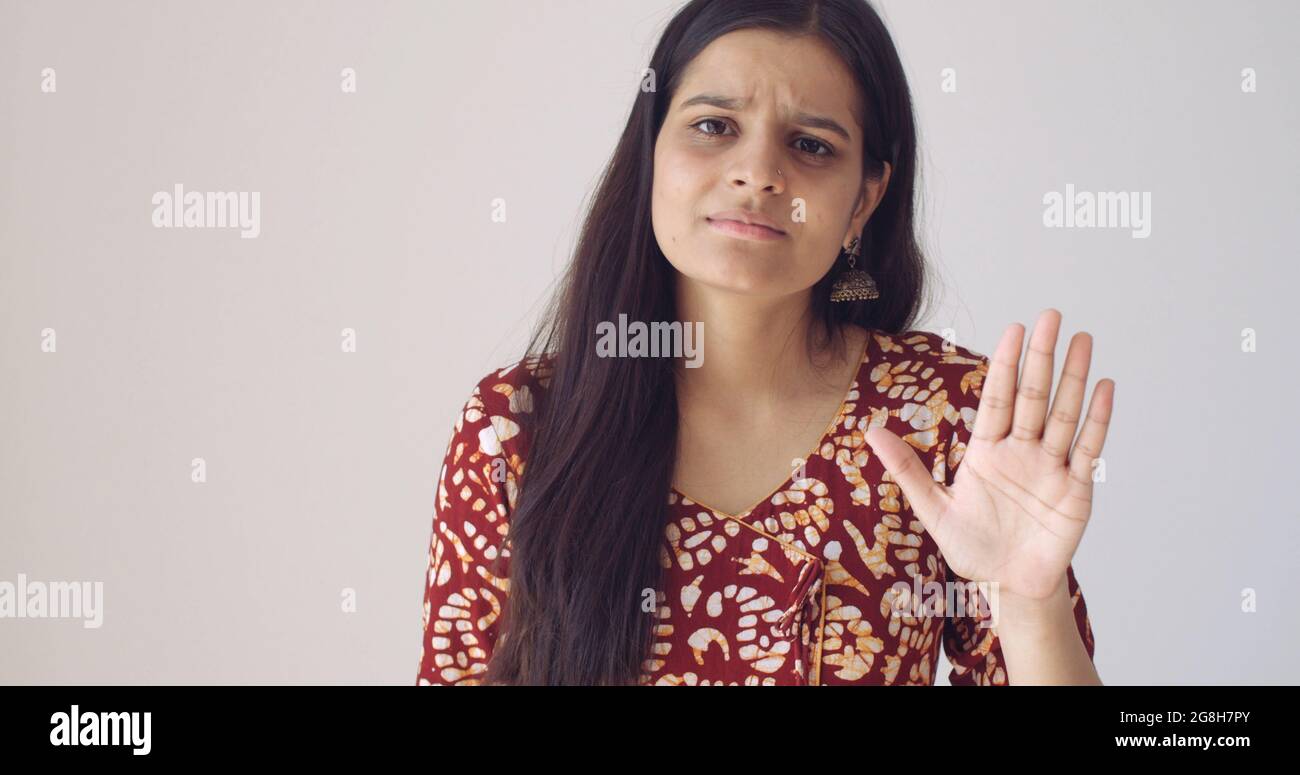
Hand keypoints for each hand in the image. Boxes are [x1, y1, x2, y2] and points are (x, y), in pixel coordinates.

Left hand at [865, 309, 1114, 601]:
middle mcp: (1022, 450)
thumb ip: (907, 469)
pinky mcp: (1076, 490)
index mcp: (988, 450)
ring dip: (1073, 377)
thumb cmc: (971, 547)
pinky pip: (1087, 449)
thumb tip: (869, 433)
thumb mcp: (933, 508)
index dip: (1006, 363)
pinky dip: (1097, 419)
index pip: (998, 397)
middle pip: (1033, 396)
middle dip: (1041, 357)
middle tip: (1050, 316)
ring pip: (1063, 414)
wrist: (1006, 585)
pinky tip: (1103, 387)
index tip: (1014, 328)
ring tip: (1081, 339)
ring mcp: (1051, 467)